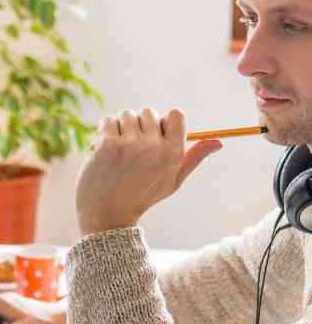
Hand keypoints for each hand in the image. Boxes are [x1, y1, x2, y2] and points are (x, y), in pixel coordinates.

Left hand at [76, 107, 222, 235]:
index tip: (154, 137)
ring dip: (121, 128)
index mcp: (173, 153)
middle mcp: (154, 147)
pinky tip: (104, 150)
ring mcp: (130, 145)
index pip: (176, 114)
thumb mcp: (173, 180)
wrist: (107, 212)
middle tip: (133, 148)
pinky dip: (104, 131)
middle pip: (149, 111)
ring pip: (127, 114)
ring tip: (118, 150)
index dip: (162, 122)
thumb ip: (194, 158)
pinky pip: (108, 120)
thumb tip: (218, 142)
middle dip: (140, 125)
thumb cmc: (141, 195)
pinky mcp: (108, 144)